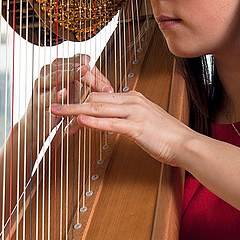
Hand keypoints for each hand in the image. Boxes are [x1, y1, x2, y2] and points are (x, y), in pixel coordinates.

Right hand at [24, 54, 113, 145]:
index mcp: (60, 68)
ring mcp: (41, 85)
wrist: (37, 126)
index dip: (96, 72)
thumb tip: (110, 88)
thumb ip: (91, 88)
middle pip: (71, 65)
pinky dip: (56, 93)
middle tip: (104, 88)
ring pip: (56, 74)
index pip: (80, 61)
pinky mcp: (36, 101)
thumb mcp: (77, 95)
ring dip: (71, 74)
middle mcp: (49, 72)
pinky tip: (65, 92)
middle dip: (89, 75)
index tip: (108, 88)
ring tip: (83, 72)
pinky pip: (46, 95)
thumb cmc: (58, 108)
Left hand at [49, 88, 195, 166]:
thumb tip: (113, 120)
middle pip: (95, 98)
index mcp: (133, 98)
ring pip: (98, 108)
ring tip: (56, 111)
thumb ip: (128, 117)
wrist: (187, 145)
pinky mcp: (137, 128)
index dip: (81, 98)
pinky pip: (110, 123)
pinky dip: (94, 122)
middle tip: (53, 107)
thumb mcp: (145, 122)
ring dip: (74, 110)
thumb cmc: (168, 137)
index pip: (101, 94)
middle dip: (72, 103)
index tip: (64, 100)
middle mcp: (133, 101)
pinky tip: (80, 121)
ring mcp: (135, 113)